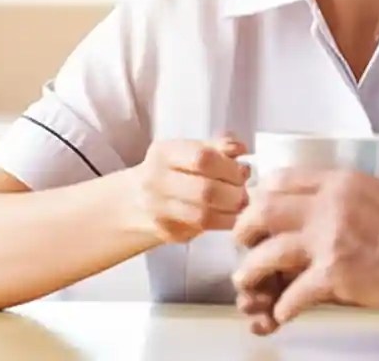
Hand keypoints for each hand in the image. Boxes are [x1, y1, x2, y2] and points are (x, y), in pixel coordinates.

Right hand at [123, 137, 249, 244]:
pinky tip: (229, 217)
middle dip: (234, 192)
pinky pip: (201, 230)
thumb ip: (217, 146)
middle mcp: (156, 181)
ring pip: (204, 215)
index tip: (242, 170)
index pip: (202, 158)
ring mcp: (158, 210)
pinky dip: (222, 223)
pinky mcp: (166, 232)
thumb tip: (243, 149)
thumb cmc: (171, 171)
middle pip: (205, 190)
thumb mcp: (189, 150)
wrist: (134, 201)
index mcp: (164, 153)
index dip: (229, 166)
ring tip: (240, 205)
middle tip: (245, 192)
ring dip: (231, 211)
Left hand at [230, 169, 378, 334]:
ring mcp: (328, 240)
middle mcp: (329, 205)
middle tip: (244, 242)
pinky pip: (292, 294)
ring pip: (267, 253)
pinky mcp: (334, 276)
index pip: (282, 179)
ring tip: (248, 282)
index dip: (261, 195)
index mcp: (342, 181)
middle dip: (245, 228)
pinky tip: (283, 314)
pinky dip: (284, 307)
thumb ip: (352, 196)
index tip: (257, 209)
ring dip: (252, 271)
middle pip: (263, 210)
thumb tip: (334, 204)